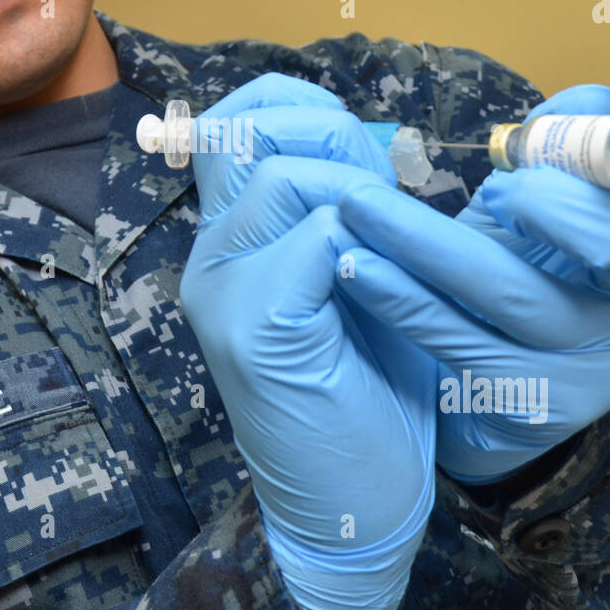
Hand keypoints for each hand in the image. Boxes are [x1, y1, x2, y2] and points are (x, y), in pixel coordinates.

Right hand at [179, 74, 436, 609]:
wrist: (353, 504)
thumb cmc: (367, 390)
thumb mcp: (355, 279)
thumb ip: (341, 211)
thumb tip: (372, 136)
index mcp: (230, 242)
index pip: (230, 123)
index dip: (292, 105)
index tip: (359, 143)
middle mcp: (212, 257)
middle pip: (252, 131)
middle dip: (337, 140)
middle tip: (387, 197)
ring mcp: (224, 291)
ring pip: (290, 180)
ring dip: (364, 198)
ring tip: (397, 251)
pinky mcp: (257, 328)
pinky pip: (321, 238)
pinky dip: (373, 247)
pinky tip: (393, 289)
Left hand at [334, 84, 609, 483]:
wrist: (496, 382)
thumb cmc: (528, 266)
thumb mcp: (549, 205)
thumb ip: (564, 150)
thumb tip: (591, 97)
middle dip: (547, 202)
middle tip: (492, 187)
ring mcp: (593, 364)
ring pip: (514, 294)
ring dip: (426, 242)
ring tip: (356, 205)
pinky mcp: (533, 404)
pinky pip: (460, 343)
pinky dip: (401, 300)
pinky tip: (351, 266)